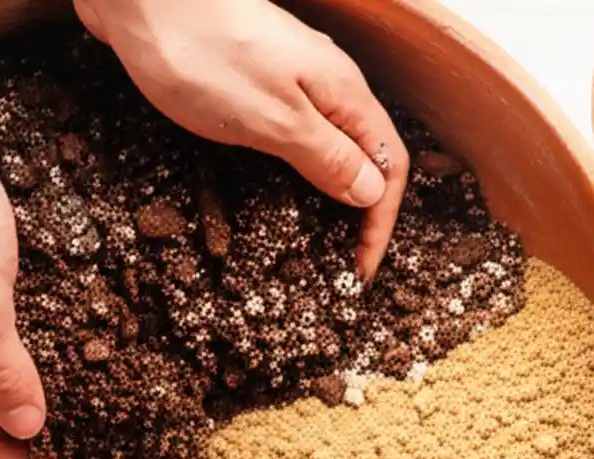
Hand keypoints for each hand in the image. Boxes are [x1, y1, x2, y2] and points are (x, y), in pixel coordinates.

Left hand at [74, 0, 408, 279]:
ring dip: (324, 193)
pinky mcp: (248, 78)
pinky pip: (285, 132)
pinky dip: (288, 169)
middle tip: (337, 264)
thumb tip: (371, 192)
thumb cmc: (204, 50)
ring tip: (308, 239)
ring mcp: (286, 78)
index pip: (389, 167)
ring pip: (324, 143)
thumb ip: (327, 156)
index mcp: (343, 94)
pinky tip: (266, 190)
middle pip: (363, 155)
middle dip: (358, 213)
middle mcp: (324, 84)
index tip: (359, 274)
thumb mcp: (274, 119)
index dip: (380, 223)